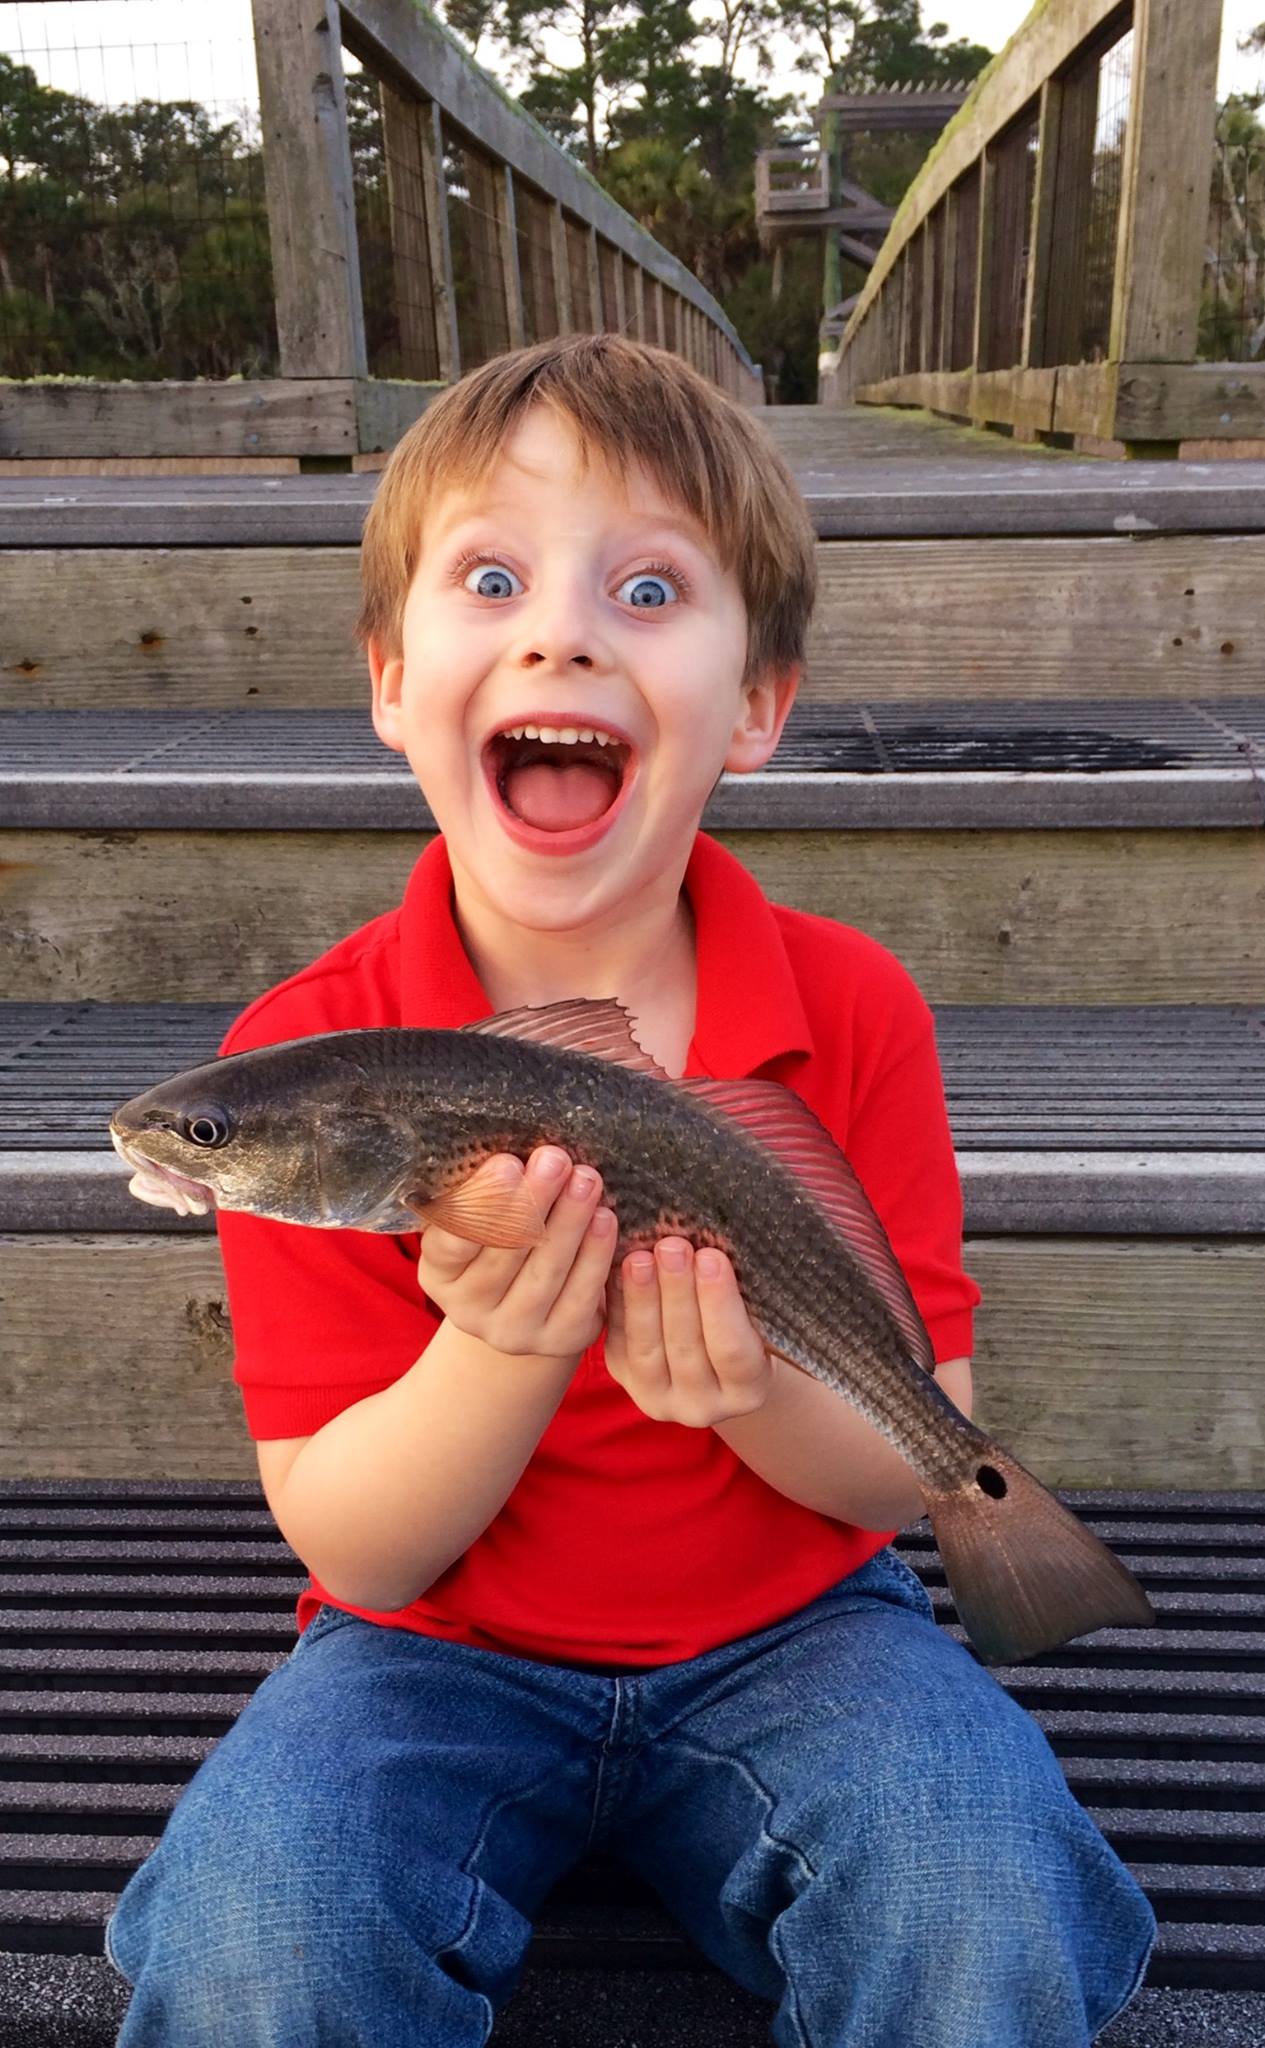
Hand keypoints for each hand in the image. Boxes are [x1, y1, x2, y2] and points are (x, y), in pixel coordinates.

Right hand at [418, 1147, 616, 1360]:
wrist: (527, 1308)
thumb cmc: (502, 1241)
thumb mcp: (480, 1220)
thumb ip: (488, 1194)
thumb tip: (519, 1151)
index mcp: (439, 1273)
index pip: (452, 1241)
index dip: (481, 1203)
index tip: (508, 1164)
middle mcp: (468, 1310)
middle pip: (504, 1252)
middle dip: (533, 1201)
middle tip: (556, 1159)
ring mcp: (513, 1332)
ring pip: (545, 1272)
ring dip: (569, 1221)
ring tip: (586, 1180)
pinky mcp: (559, 1340)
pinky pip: (581, 1296)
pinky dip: (595, 1255)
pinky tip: (605, 1220)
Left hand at [603, 1237, 775, 1426]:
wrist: (711, 1358)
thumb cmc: (745, 1325)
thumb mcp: (754, 1318)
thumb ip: (741, 1294)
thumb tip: (716, 1244)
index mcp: (747, 1392)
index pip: (733, 1351)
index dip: (721, 1304)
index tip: (712, 1257)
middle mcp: (703, 1407)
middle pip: (686, 1347)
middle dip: (678, 1292)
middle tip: (673, 1246)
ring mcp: (659, 1399)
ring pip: (647, 1348)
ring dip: (642, 1297)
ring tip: (641, 1256)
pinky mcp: (625, 1379)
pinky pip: (618, 1341)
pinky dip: (618, 1304)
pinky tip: (618, 1269)